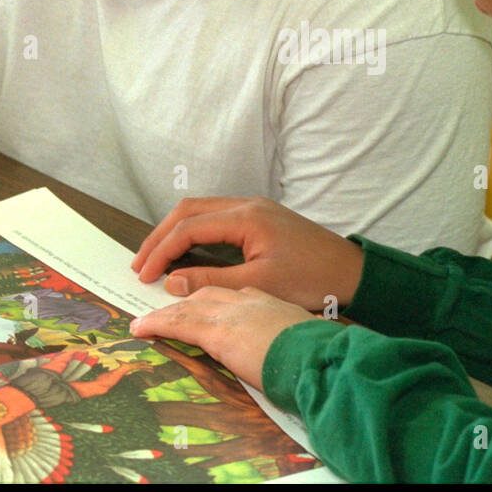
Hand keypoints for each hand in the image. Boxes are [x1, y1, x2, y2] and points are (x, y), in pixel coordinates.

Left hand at [129, 286, 319, 388]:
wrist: (325, 358)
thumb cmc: (323, 356)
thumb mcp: (306, 343)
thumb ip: (292, 342)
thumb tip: (295, 352)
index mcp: (272, 302)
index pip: (235, 295)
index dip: (215, 300)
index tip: (203, 306)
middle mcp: (250, 301)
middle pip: (208, 294)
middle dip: (185, 298)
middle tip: (166, 308)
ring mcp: (233, 313)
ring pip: (189, 306)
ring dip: (165, 313)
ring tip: (145, 320)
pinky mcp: (218, 331)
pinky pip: (179, 323)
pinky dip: (157, 324)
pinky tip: (140, 328)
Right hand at [131, 197, 364, 311]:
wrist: (352, 272)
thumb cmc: (312, 280)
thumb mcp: (258, 286)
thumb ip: (211, 281)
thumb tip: (171, 282)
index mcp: (246, 217)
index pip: (188, 227)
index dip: (161, 251)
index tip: (143, 275)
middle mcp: (248, 205)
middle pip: (189, 210)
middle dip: (160, 236)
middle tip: (140, 265)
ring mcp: (255, 209)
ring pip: (202, 211)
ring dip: (176, 233)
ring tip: (156, 260)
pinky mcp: (262, 218)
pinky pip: (217, 218)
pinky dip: (195, 234)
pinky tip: (187, 255)